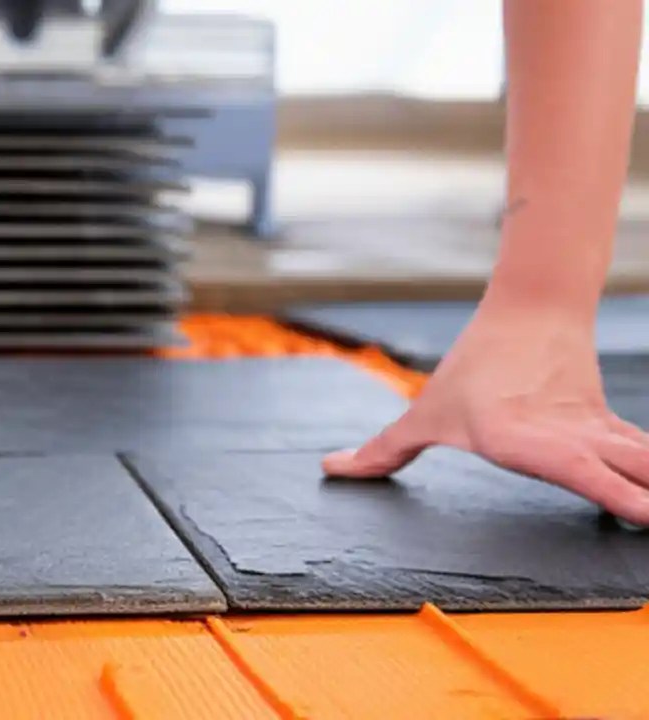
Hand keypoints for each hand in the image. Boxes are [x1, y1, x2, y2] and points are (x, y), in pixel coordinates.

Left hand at [323, 298, 648, 524]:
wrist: (530, 310)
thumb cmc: (473, 367)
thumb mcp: (424, 412)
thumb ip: (383, 450)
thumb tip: (331, 469)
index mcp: (521, 438)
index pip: (576, 467)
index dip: (612, 491)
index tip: (646, 514)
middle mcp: (566, 437)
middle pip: (627, 467)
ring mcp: (594, 431)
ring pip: (643, 458)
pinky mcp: (609, 428)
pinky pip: (643, 452)